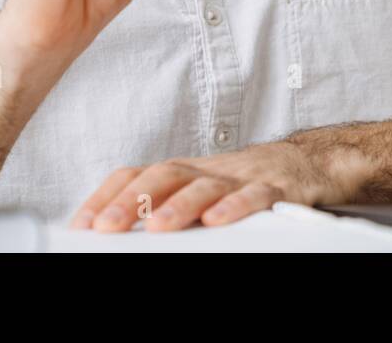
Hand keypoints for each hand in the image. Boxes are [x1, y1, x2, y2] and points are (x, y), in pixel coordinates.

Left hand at [69, 140, 344, 231]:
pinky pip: (254, 194)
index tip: (82, 224)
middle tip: (106, 227)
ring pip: (205, 184)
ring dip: (177, 205)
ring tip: (157, 227)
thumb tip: (117, 228)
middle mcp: (208, 169)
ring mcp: (241, 176)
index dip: (107, 196)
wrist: (309, 163)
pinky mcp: (276, 187)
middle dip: (131, 201)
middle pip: (164, 174)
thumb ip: (168, 204)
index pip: (137, 173)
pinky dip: (234, 207)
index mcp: (186, 171)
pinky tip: (217, 221)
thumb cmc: (249, 181)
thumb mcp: (204, 190)